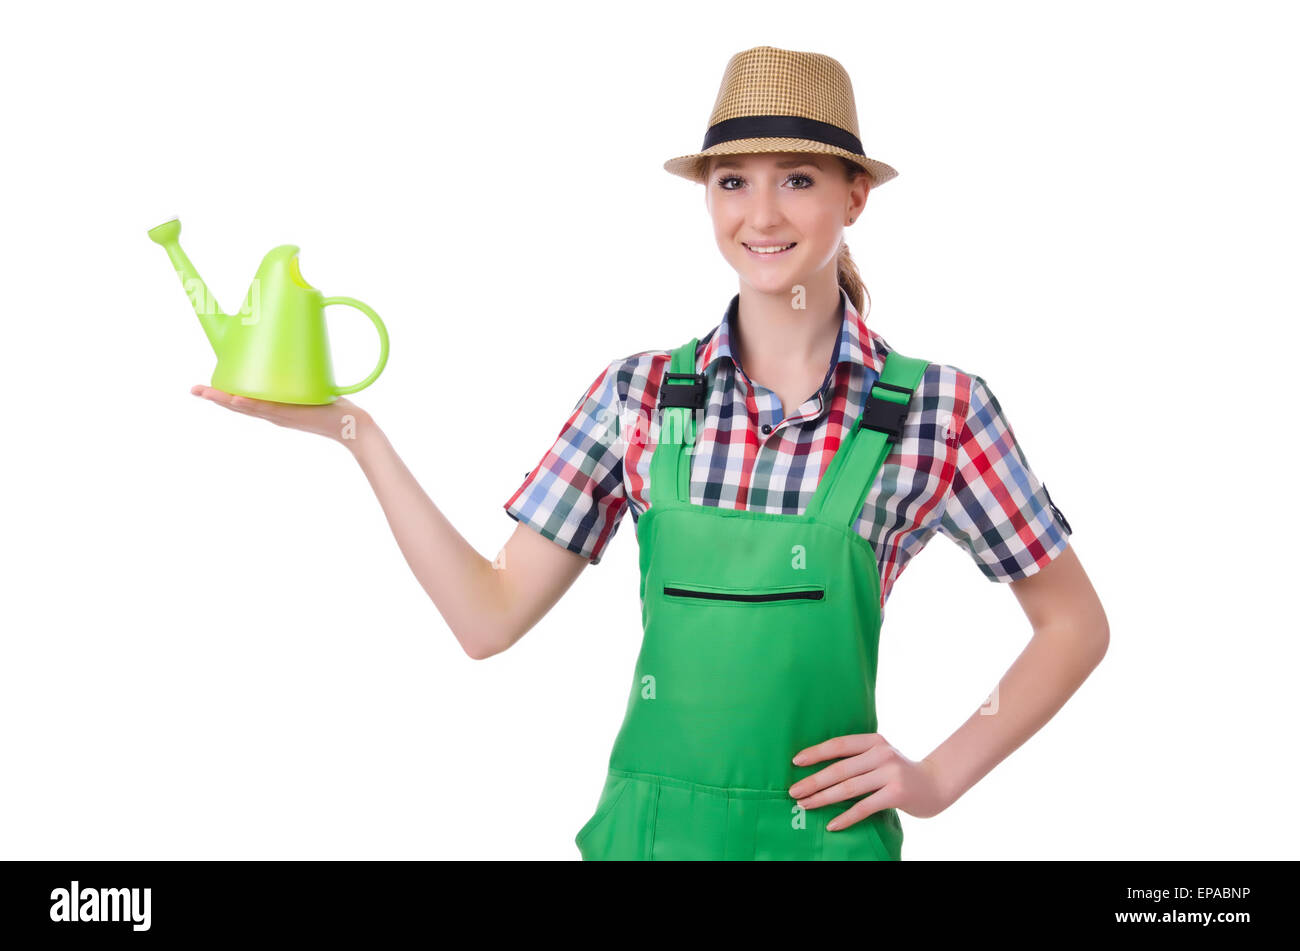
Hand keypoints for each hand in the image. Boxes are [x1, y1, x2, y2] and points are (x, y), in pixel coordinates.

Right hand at [190, 385, 369, 446]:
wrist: (352, 426)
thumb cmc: (333, 407)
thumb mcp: (310, 386)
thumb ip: (302, 370)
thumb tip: (300, 341)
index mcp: (273, 407)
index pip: (241, 399)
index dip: (221, 393)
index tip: (202, 386)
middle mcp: (272, 413)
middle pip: (236, 404)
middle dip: (214, 397)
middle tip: (193, 390)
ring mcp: (280, 415)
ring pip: (246, 407)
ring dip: (224, 400)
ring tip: (204, 393)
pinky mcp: (292, 416)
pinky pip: (266, 409)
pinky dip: (250, 404)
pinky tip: (235, 400)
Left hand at [788, 732, 950, 829]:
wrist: (937, 784)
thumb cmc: (900, 772)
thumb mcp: (881, 756)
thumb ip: (858, 757)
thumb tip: (820, 767)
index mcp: (874, 741)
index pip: (839, 745)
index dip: (816, 752)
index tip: (795, 762)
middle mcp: (881, 754)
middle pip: (839, 769)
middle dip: (813, 781)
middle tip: (793, 791)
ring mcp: (890, 773)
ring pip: (848, 787)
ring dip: (823, 798)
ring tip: (805, 804)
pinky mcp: (896, 794)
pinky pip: (864, 807)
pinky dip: (846, 817)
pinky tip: (831, 824)